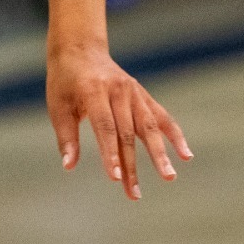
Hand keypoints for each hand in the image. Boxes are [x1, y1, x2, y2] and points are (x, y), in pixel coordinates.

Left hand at [47, 43, 191, 199]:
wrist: (81, 49)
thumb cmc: (65, 82)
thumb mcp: (58, 106)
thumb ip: (66, 136)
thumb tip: (69, 166)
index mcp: (94, 91)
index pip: (105, 127)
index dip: (110, 154)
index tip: (116, 179)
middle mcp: (118, 91)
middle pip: (128, 133)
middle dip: (132, 165)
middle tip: (135, 194)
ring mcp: (134, 91)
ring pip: (149, 126)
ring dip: (159, 154)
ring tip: (169, 177)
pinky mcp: (142, 95)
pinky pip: (162, 116)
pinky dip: (175, 135)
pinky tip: (186, 155)